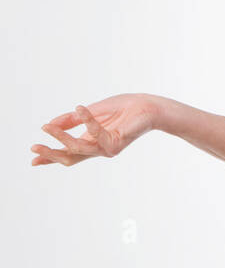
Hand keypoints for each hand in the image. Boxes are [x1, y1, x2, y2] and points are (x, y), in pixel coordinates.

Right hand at [30, 94, 158, 166]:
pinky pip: (96, 133)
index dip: (51, 158)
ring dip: (61, 138)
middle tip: (34, 148)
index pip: (68, 153)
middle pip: (70, 158)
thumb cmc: (124, 108)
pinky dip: (86, 120)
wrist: (149, 106)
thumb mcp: (92, 111)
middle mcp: (98, 148)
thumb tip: (50, 123)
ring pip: (78, 149)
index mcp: (91, 141)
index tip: (33, 161)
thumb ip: (72, 119)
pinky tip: (80, 108)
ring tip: (47, 127)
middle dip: (51, 155)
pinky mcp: (116, 142)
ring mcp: (107, 148)